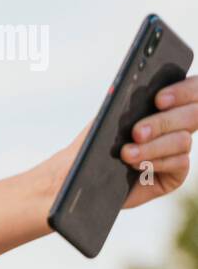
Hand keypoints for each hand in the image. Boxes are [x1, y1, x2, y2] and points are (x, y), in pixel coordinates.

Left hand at [44, 77, 195, 211]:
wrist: (81, 180)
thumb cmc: (92, 146)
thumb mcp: (104, 122)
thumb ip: (125, 106)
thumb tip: (137, 95)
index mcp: (163, 104)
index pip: (191, 89)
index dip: (183, 91)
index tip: (159, 100)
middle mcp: (175, 124)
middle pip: (194, 113)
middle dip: (163, 122)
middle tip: (136, 132)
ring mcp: (178, 148)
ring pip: (183, 140)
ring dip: (153, 147)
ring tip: (127, 154)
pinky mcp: (177, 172)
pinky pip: (179, 163)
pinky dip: (156, 163)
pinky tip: (136, 167)